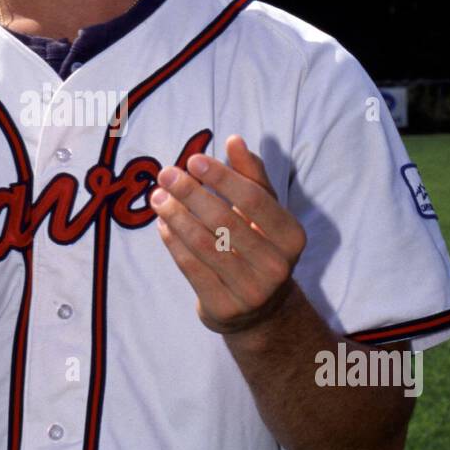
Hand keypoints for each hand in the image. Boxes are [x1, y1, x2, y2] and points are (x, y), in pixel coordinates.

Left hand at [149, 135, 306, 336]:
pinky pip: (190, 267)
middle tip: (165, 174)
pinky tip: (162, 224)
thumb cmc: (259, 245)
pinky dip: (173, 242)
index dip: (222, 177)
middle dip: (190, 193)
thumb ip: (251, 176)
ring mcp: (251, 291)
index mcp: (291, 236)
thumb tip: (234, 140)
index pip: (253, 198)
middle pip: (225, 220)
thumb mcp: (265, 212)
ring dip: (175, 216)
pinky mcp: (224, 307)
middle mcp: (276, 266)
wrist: (259, 310)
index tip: (192, 160)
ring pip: (204, 245)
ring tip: (157, 197)